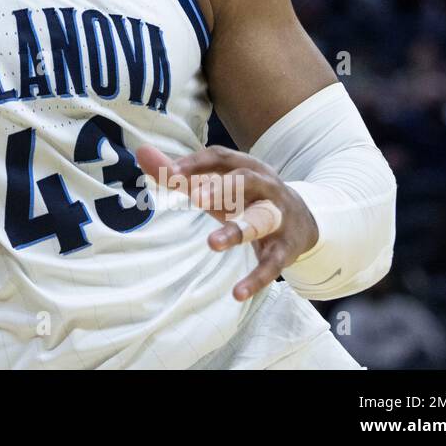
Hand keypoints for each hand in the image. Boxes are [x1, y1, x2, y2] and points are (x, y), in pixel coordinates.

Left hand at [136, 144, 319, 301]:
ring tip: (212, 244)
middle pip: (245, 181)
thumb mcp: (216, 184)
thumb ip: (179, 173)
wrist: (304, 219)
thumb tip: (141, 152)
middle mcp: (265, 186)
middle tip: (197, 198)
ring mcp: (278, 216)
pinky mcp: (286, 247)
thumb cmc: (246, 197)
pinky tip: (237, 293)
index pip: (220, 158)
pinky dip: (256, 278)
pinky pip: (273, 263)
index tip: (171, 173)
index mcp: (245, 166)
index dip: (196, 163)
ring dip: (238, 230)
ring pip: (261, 220)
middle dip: (222, 188)